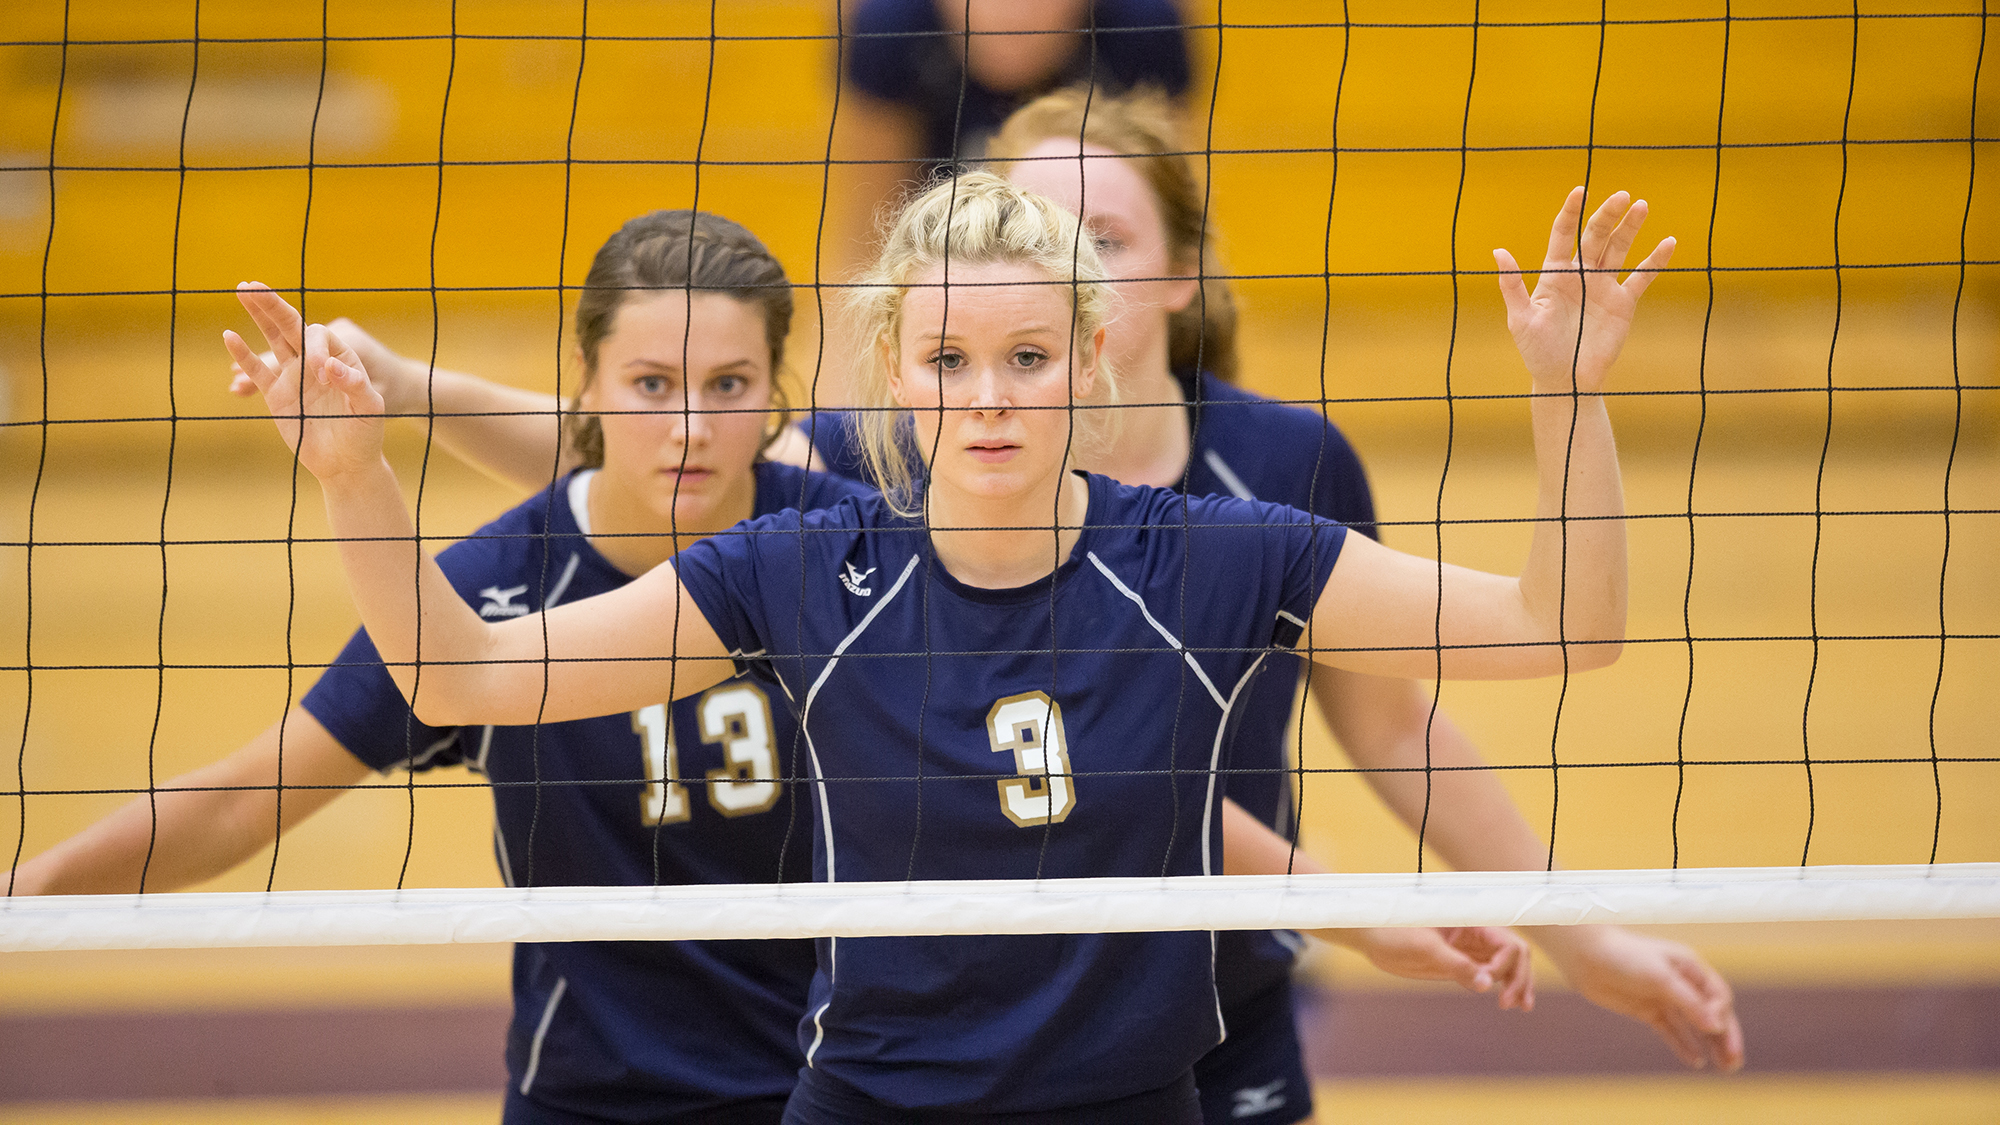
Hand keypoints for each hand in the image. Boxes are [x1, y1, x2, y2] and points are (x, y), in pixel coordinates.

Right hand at [223, 282, 385, 482]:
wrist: (346, 464)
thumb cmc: (365, 435)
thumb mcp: (370, 410)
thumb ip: (355, 386)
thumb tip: (331, 367)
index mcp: (342, 358)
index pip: (319, 337)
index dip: (316, 350)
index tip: (323, 376)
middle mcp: (315, 361)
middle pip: (291, 325)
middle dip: (272, 305)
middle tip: (251, 285)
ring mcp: (294, 376)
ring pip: (274, 339)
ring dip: (258, 316)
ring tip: (241, 291)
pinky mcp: (277, 395)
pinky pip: (258, 370)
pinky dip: (243, 355)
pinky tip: (229, 336)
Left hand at [1330, 925, 1533, 1010]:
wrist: (1370, 935)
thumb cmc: (1394, 931)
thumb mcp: (1425, 948)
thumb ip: (1456, 964)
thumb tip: (1485, 984)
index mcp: (1470, 920)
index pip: (1507, 941)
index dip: (1506, 963)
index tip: (1487, 981)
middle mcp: (1475, 933)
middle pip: (1515, 954)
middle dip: (1520, 977)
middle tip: (1511, 1004)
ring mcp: (1469, 949)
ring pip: (1506, 965)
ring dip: (1518, 983)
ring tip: (1523, 1006)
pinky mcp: (1460, 962)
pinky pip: (1489, 974)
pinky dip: (1502, 986)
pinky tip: (1510, 1001)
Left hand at [1495, 187, 1674, 394]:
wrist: (1565, 381)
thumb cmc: (1537, 351)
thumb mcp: (1520, 319)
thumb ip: (1512, 285)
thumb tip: (1498, 251)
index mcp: (1554, 274)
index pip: (1562, 234)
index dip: (1570, 212)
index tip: (1579, 191)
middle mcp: (1580, 274)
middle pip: (1595, 236)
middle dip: (1607, 215)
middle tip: (1622, 196)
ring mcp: (1603, 286)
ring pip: (1619, 249)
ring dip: (1631, 228)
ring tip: (1642, 206)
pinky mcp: (1623, 302)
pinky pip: (1641, 277)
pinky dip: (1655, 261)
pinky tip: (1669, 242)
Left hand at [1538, 926, 1743, 1071]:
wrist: (1585, 956)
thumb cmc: (1624, 956)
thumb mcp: (1659, 976)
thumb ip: (1688, 1001)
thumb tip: (1717, 1026)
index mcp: (1690, 967)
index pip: (1719, 997)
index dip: (1722, 1016)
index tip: (1714, 1029)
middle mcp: (1682, 983)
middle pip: (1712, 1014)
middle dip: (1726, 1037)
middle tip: (1735, 1062)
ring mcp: (1664, 997)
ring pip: (1694, 1025)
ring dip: (1710, 1045)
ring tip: (1725, 1068)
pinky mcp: (1648, 1010)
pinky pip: (1671, 1031)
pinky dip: (1684, 1045)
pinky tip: (1695, 1061)